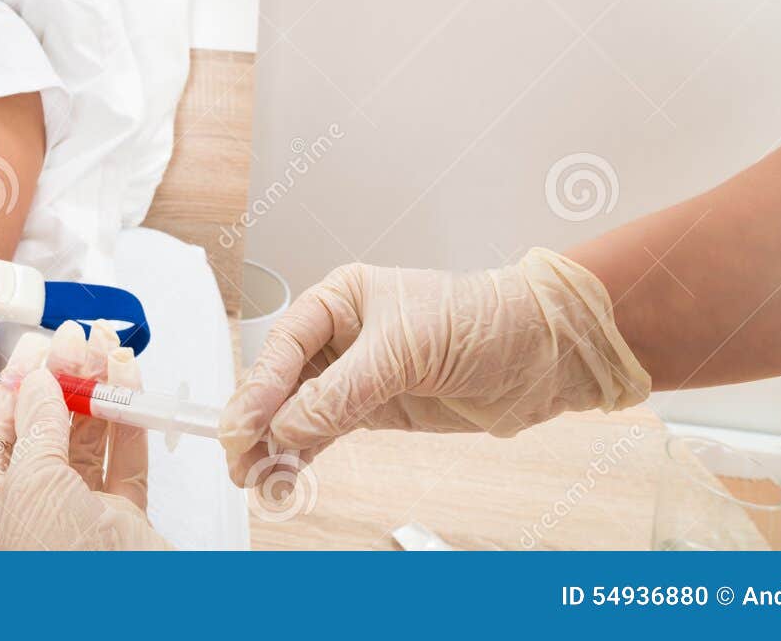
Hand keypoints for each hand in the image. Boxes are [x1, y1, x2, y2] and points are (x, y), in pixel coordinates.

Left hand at [0, 324, 168, 549]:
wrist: (114, 623)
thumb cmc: (51, 564)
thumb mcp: (31, 485)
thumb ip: (39, 429)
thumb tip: (41, 383)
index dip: (17, 390)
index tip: (37, 348)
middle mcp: (34, 512)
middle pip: (46, 432)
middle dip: (64, 382)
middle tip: (80, 339)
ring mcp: (81, 518)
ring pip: (89, 442)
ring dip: (99, 393)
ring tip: (108, 349)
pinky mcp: (124, 523)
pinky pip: (125, 461)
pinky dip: (130, 420)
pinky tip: (130, 383)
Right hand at [219, 248, 650, 485]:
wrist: (542, 355)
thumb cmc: (482, 322)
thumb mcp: (405, 350)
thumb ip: (342, 391)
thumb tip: (287, 426)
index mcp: (339, 299)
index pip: (285, 345)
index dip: (259, 388)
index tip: (241, 426)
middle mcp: (342, 336)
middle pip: (282, 382)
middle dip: (258, 422)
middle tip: (237, 460)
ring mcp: (357, 375)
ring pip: (299, 414)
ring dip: (276, 448)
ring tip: (257, 482)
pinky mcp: (376, 409)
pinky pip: (326, 433)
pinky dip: (303, 457)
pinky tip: (283, 478)